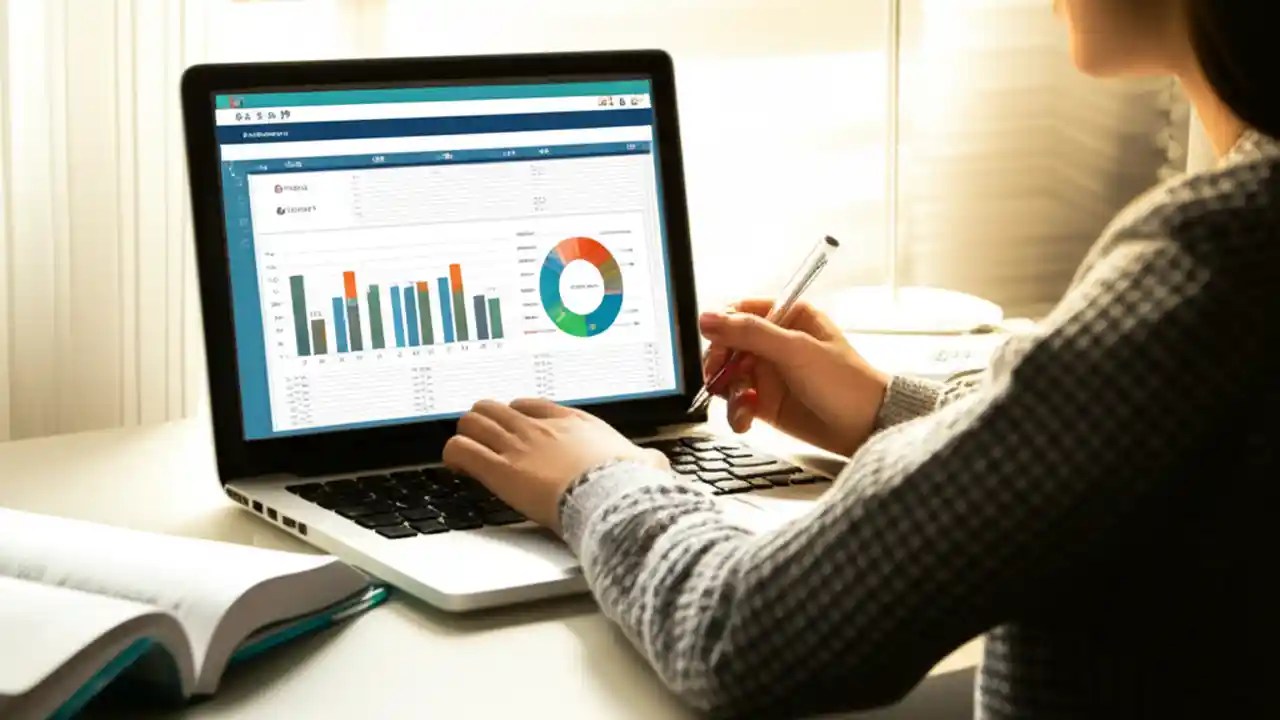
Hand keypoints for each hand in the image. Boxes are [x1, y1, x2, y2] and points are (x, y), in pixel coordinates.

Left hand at [443, 399, 668, 533]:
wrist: (613, 496)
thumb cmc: (628, 482)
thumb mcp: (646, 464)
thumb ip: (648, 461)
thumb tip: (658, 464)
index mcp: (573, 422)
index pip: (532, 404)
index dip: (518, 413)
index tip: (514, 425)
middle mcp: (540, 428)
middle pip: (496, 408)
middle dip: (485, 422)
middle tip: (484, 440)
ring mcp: (518, 446)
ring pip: (473, 421)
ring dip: (466, 434)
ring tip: (467, 451)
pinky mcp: (500, 470)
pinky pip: (461, 450)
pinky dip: (453, 455)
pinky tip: (455, 466)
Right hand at [700, 300, 889, 456]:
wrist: (866, 428)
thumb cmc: (844, 383)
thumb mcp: (796, 350)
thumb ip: (750, 333)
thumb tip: (707, 318)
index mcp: (787, 316)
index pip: (739, 312)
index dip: (722, 329)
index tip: (718, 348)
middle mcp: (776, 342)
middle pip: (728, 345)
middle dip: (721, 365)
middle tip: (720, 379)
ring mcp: (770, 372)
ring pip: (729, 376)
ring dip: (729, 392)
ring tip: (745, 404)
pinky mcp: (766, 401)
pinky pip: (737, 402)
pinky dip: (736, 411)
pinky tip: (746, 420)